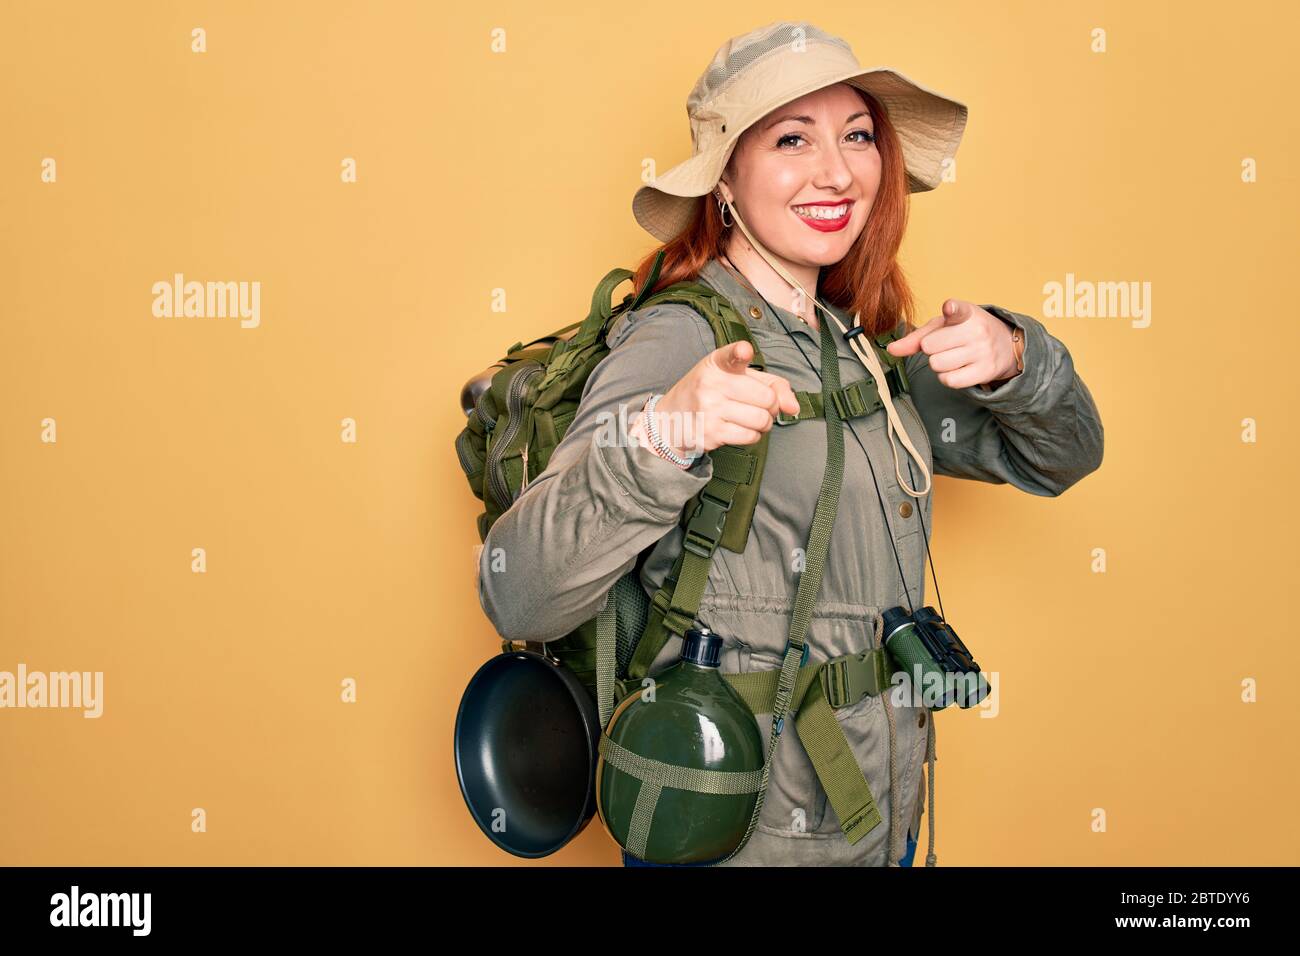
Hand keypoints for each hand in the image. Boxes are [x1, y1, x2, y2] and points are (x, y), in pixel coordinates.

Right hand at [635, 340, 799, 457]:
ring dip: (764, 423)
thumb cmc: (711, 393)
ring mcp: (710, 410)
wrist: (672, 419)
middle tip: (758, 406)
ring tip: (749, 418)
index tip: (744, 351)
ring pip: (762, 420)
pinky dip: (753, 435)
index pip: (730, 355)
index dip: (740, 353)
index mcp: (716, 363)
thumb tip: (793, 407)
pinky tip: (739, 428)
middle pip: (766, 398)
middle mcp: (711, 384)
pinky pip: (751, 436)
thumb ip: (771, 384)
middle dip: (771, 407)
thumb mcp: (736, 377)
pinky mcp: (711, 433)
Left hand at [885, 299, 1019, 388]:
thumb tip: (891, 349)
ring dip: (938, 364)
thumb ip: (916, 337)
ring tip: (952, 356)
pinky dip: (946, 378)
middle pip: (930, 347)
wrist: (1004, 345)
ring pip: (937, 365)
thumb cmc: (964, 332)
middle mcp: (976, 330)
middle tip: (946, 345)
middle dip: (931, 349)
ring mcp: (982, 351)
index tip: (949, 308)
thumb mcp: (942, 326)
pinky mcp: (985, 370)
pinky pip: (949, 380)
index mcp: (965, 313)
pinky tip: (957, 369)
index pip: (957, 309)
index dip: (951, 309)